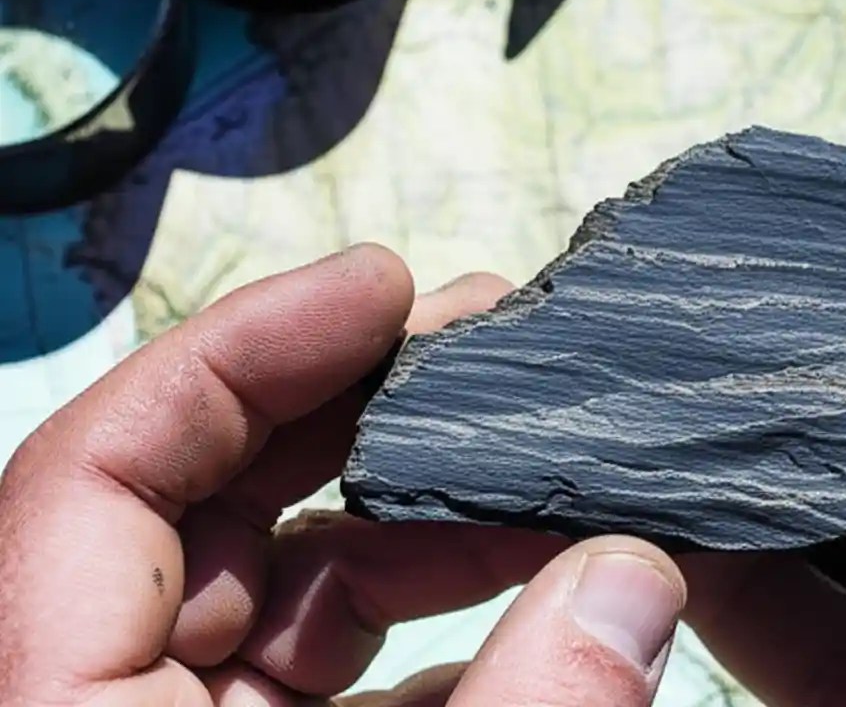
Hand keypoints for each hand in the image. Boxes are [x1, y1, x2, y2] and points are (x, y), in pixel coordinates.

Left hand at [0, 247, 687, 705]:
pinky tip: (529, 600)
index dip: (240, 350)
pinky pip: (310, 675)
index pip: (98, 470)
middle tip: (482, 345)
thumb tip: (637, 577)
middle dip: (353, 410)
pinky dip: (418, 630)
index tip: (382, 287)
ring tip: (536, 469)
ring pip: (272, 588)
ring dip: (412, 520)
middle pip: (200, 503)